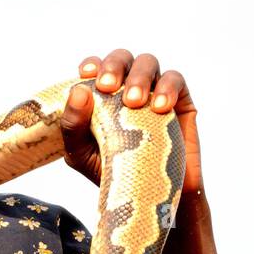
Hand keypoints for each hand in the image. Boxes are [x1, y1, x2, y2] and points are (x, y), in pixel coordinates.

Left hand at [60, 49, 201, 193]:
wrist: (149, 195)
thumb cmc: (111, 171)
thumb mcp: (81, 154)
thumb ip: (73, 125)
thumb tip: (78, 92)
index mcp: (101, 95)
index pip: (96, 67)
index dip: (92, 64)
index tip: (86, 74)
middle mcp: (126, 87)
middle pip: (122, 58)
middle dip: (114, 66)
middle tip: (108, 87)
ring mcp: (153, 92)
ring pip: (148, 63)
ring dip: (139, 77)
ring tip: (133, 102)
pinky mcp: (180, 102)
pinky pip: (176, 79)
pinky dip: (167, 88)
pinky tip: (158, 108)